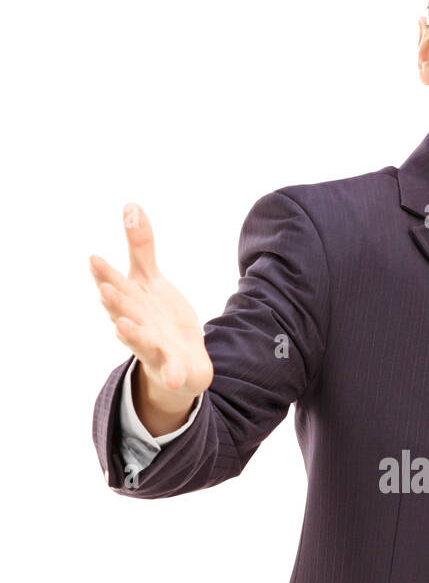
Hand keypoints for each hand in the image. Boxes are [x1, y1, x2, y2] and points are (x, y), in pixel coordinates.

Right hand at [90, 203, 213, 410]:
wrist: (179, 362)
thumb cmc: (157, 317)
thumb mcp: (150, 280)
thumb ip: (140, 246)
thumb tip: (131, 205)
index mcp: (128, 302)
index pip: (113, 284)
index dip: (104, 273)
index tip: (94, 258)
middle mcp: (134, 324)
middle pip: (121, 311)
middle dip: (113, 301)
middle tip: (105, 290)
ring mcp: (151, 348)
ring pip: (139, 342)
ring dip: (131, 335)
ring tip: (123, 326)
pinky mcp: (171, 368)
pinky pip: (170, 372)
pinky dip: (171, 374)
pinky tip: (174, 377)